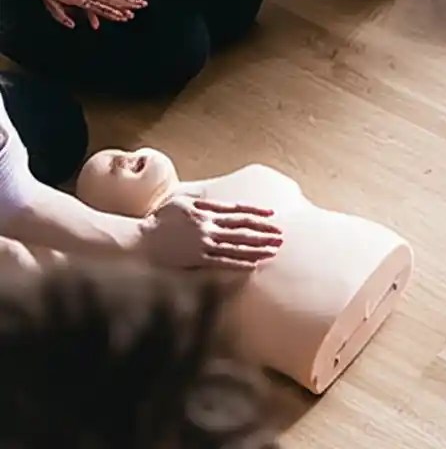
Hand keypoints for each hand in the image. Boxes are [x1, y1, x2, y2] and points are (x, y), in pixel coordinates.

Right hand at [138, 197, 282, 269]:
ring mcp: (203, 243)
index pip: (238, 211)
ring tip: (273, 251)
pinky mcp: (197, 259)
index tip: (273, 216)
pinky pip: (222, 262)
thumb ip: (206, 203)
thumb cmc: (160, 219)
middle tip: (281, 236)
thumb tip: (226, 204)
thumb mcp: (182, 202)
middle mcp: (208, 226)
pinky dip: (239, 263)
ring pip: (236, 246)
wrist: (142, 240)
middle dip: (263, 232)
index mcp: (206, 211)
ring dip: (257, 249)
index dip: (257, 213)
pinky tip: (253, 265)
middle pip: (242, 229)